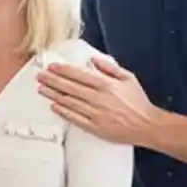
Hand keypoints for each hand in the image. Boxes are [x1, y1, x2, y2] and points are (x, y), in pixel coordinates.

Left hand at [36, 56, 159, 146]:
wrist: (147, 125)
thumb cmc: (138, 101)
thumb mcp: (128, 78)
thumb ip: (110, 68)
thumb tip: (93, 60)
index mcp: (106, 85)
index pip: (79, 75)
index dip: (63, 70)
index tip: (51, 67)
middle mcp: (99, 98)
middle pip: (70, 88)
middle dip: (53, 81)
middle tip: (40, 76)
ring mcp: (96, 114)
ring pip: (70, 102)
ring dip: (53, 95)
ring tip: (41, 89)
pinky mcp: (95, 127)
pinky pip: (75, 119)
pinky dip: (63, 112)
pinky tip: (54, 107)